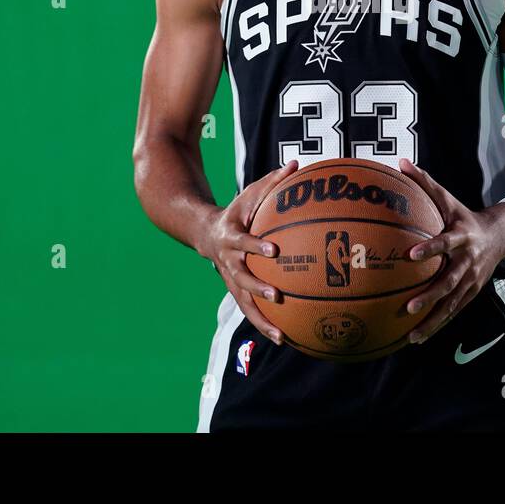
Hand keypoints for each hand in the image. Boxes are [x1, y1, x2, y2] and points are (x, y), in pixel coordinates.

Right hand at [199, 159, 298, 346]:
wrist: (206, 233)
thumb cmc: (237, 211)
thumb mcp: (250, 193)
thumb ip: (272, 181)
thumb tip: (298, 165)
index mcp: (231, 237)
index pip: (244, 242)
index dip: (256, 247)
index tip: (274, 251)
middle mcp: (229, 262)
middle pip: (242, 278)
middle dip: (258, 288)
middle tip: (276, 296)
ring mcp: (231, 280)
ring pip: (245, 303)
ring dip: (261, 319)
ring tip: (281, 336)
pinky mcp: (236, 292)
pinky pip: (251, 311)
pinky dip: (265, 325)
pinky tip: (285, 338)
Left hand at [398, 158, 504, 344]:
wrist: (501, 235)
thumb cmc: (465, 215)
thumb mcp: (449, 198)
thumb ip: (425, 183)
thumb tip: (401, 162)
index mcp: (461, 237)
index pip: (445, 242)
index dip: (430, 248)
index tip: (411, 255)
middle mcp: (467, 261)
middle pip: (449, 282)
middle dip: (430, 295)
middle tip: (409, 306)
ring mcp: (472, 281)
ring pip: (451, 304)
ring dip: (432, 320)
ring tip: (411, 335)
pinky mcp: (472, 294)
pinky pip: (452, 312)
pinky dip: (436, 325)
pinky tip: (416, 338)